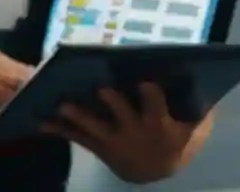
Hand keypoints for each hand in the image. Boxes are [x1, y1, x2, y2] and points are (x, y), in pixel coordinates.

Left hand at [41, 83, 213, 184]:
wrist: (158, 170)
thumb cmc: (179, 133)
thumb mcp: (195, 122)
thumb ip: (197, 102)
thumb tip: (197, 69)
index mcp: (161, 125)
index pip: (156, 108)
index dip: (152, 96)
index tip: (146, 82)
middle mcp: (136, 135)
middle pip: (123, 116)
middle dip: (113, 103)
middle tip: (102, 89)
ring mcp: (114, 142)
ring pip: (95, 128)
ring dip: (79, 116)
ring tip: (63, 103)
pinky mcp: (98, 147)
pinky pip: (77, 137)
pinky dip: (60, 128)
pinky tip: (41, 119)